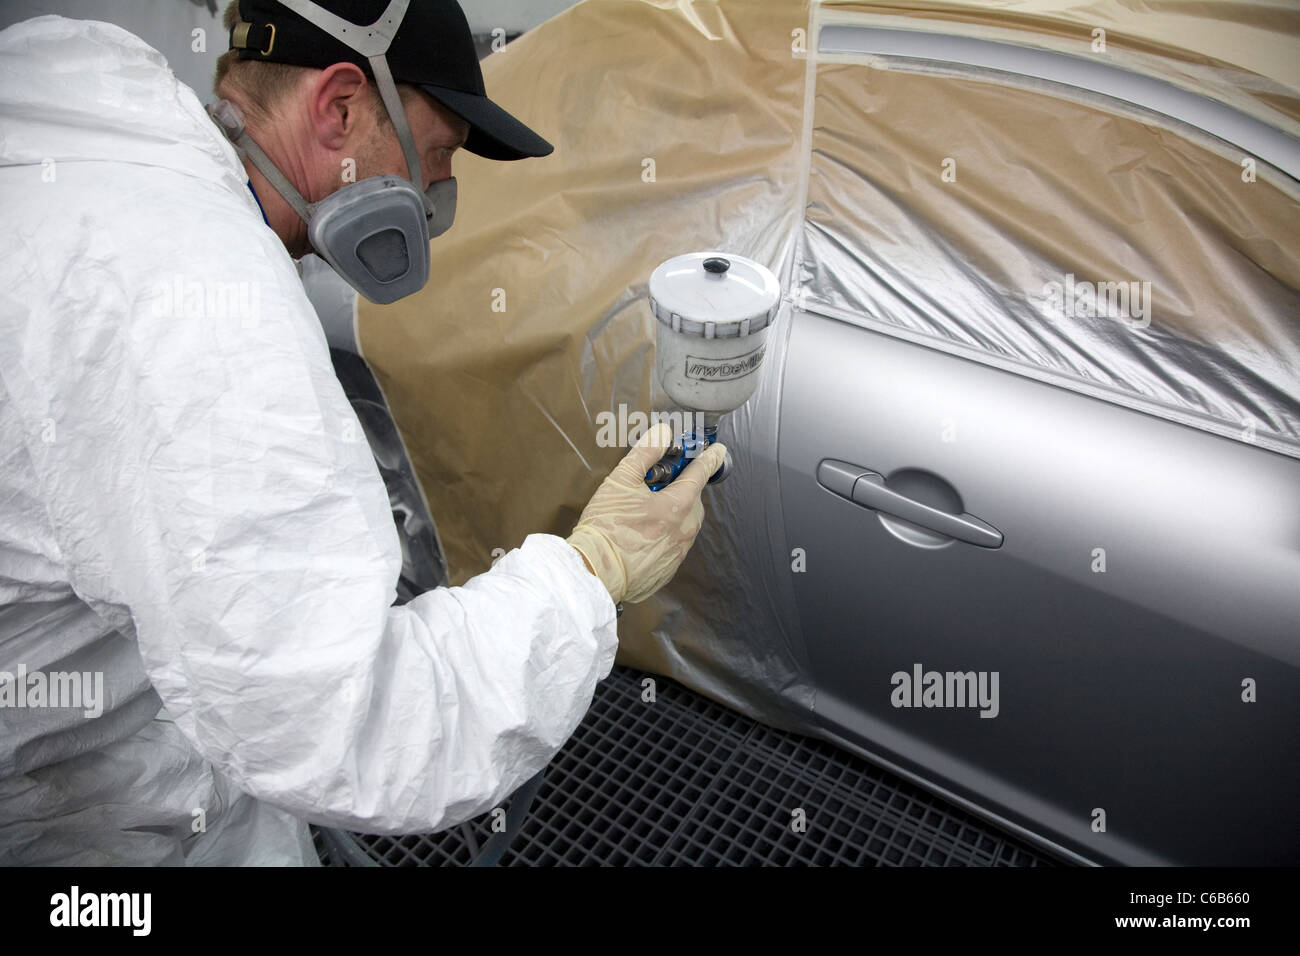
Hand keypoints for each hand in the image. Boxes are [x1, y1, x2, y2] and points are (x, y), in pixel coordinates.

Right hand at [567, 423, 725, 604]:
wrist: (595, 571)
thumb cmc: (606, 527)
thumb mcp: (621, 481)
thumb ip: (645, 453)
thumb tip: (662, 433)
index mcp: (677, 506)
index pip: (699, 475)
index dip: (708, 459)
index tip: (717, 451)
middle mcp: (684, 531)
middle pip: (693, 501)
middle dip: (682, 490)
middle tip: (660, 485)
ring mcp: (678, 553)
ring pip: (685, 525)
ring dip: (673, 514)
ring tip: (646, 512)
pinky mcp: (668, 570)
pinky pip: (674, 546)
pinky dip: (664, 536)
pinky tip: (642, 536)